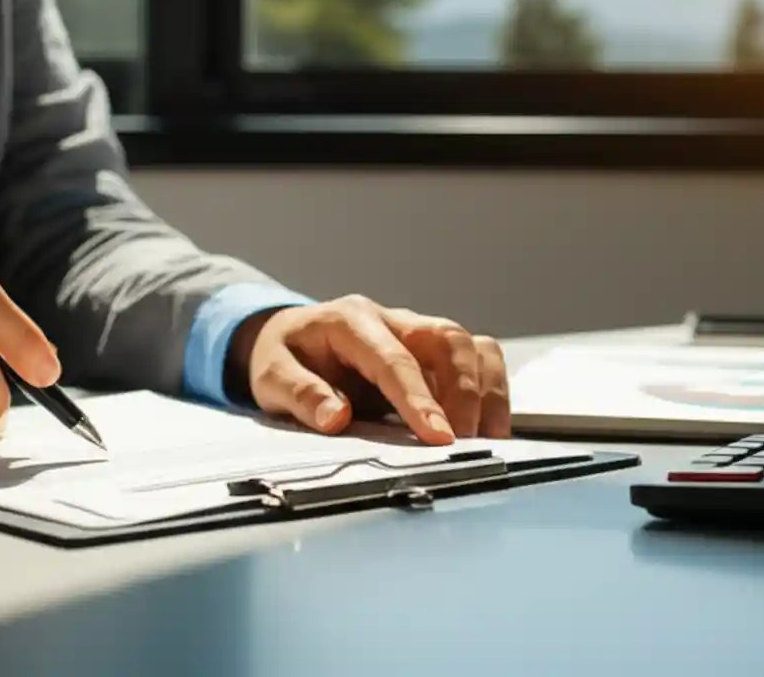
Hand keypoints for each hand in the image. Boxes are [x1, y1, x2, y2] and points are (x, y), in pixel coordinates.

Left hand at [232, 295, 510, 444]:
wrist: (292, 336)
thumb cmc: (285, 358)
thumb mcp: (271, 377)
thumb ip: (301, 395)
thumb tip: (335, 418)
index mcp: (350, 321)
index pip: (394, 360)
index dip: (419, 399)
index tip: (439, 437)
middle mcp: (393, 319)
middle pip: (447, 341)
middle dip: (464, 393)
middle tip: (463, 444)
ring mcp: (419, 330)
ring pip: (472, 346)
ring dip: (486, 392)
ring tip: (485, 439)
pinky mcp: (435, 349)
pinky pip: (480, 357)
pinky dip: (492, 389)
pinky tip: (488, 426)